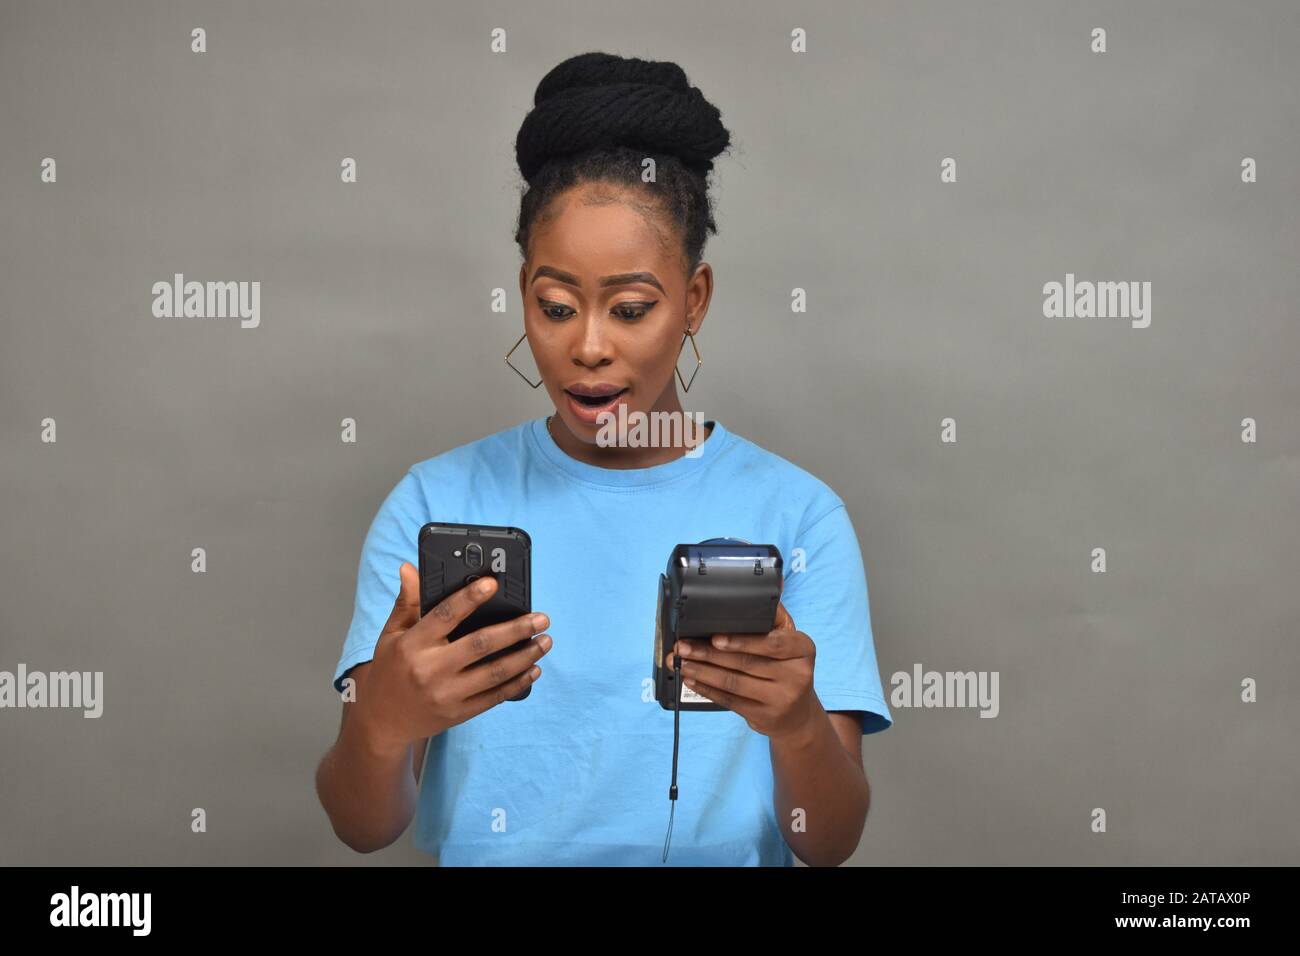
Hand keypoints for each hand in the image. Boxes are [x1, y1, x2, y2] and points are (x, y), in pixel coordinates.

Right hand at [350, 563, 551, 754]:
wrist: (382, 722)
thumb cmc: (390, 670)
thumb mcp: (391, 634)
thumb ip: (407, 602)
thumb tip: (410, 568)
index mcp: (413, 644)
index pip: (445, 615)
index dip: (470, 597)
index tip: (493, 583)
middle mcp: (430, 668)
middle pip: (481, 644)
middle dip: (516, 630)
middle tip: (541, 618)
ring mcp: (446, 694)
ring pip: (495, 672)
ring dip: (525, 656)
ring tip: (545, 641)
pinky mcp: (458, 713)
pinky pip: (495, 697)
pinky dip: (518, 682)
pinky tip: (533, 668)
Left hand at [663, 599, 819, 741]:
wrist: (798, 714)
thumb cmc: (788, 668)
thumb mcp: (790, 641)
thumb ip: (775, 616)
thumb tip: (773, 582)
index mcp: (803, 649)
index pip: (772, 642)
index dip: (741, 640)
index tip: (715, 638)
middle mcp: (797, 675)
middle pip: (746, 662)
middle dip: (709, 653)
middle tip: (684, 646)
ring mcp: (781, 699)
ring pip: (734, 682)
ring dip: (703, 671)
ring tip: (681, 662)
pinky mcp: (764, 716)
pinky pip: (730, 701)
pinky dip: (707, 689)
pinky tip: (692, 679)